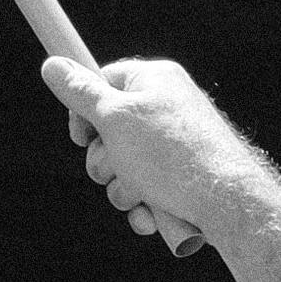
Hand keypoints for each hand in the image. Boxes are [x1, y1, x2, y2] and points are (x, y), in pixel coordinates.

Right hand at [43, 55, 275, 267]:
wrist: (227, 202)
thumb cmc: (172, 154)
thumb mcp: (115, 117)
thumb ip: (81, 94)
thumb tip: (52, 65)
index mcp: (155, 81)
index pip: (105, 81)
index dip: (84, 110)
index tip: (81, 136)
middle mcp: (167, 109)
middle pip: (110, 131)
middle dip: (104, 160)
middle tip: (115, 167)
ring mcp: (177, 147)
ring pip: (126, 168)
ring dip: (123, 189)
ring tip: (142, 194)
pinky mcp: (184, 179)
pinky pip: (148, 191)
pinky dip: (144, 206)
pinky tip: (152, 216)